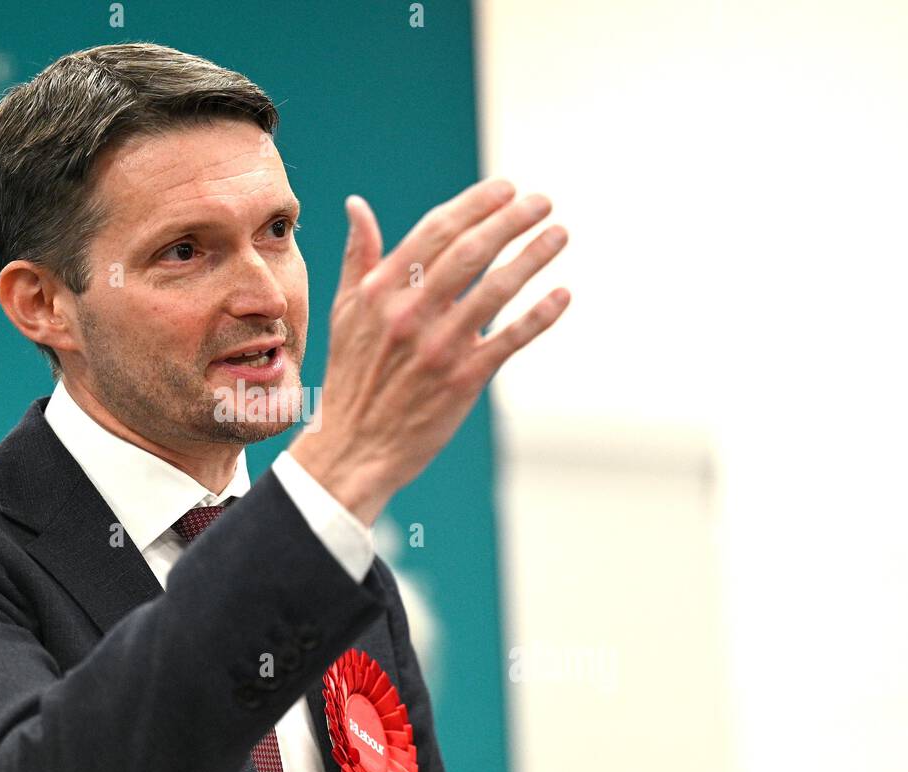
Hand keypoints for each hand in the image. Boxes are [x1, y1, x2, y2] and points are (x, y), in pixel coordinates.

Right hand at [289, 179, 569, 524]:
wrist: (354, 447)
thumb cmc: (353, 376)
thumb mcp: (345, 312)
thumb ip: (358, 257)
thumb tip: (356, 206)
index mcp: (381, 292)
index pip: (436, 231)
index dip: (475, 205)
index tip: (506, 188)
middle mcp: (409, 314)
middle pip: (471, 252)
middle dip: (511, 220)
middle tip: (543, 201)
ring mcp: (438, 347)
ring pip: (495, 289)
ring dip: (533, 256)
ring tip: (559, 233)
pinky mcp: (463, 381)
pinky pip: (509, 340)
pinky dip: (538, 315)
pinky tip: (562, 294)